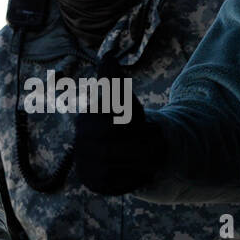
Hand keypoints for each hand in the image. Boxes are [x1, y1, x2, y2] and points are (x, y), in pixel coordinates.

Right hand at [75, 56, 159, 194]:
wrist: (111, 154)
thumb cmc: (119, 121)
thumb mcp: (121, 100)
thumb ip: (115, 80)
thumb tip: (108, 55)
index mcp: (87, 119)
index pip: (123, 119)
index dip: (139, 120)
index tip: (146, 121)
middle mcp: (81, 142)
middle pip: (128, 144)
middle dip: (148, 141)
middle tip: (158, 138)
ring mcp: (87, 164)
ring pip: (128, 162)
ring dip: (149, 157)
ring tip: (155, 151)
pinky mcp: (96, 183)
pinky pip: (126, 181)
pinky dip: (140, 174)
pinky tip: (142, 168)